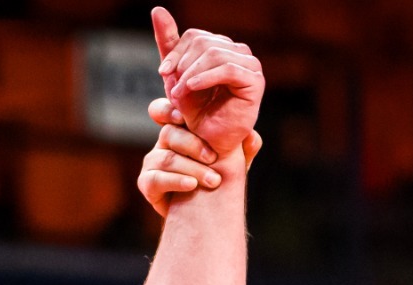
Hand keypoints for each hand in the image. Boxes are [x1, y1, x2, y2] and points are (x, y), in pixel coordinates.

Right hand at [138, 115, 262, 216]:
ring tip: (213, 180)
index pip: (165, 111)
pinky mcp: (147, 183)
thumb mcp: (234, 162)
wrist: (204, 213)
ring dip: (192, 168)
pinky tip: (192, 185)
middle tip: (214, 157)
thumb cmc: (218, 178)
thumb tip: (252, 136)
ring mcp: (153, 163)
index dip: (169, 110)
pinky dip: (176, 181)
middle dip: (193, 145)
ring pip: (167, 158)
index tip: (183, 117)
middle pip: (169, 133)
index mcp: (179, 129)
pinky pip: (157, 179)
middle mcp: (163, 143)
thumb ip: (243, 149)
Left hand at [152, 6, 263, 156]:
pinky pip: (227, 69)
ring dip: (191, 74)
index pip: (195, 36)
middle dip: (183, 65)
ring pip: (214, 54)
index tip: (163, 71)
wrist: (208, 142)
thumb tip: (158, 10)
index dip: (176, 52)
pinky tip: (191, 88)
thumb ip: (169, 43)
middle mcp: (238, 52)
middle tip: (174, 89)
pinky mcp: (255, 81)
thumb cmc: (196, 111)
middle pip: (204, 43)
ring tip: (180, 93)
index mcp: (222, 48)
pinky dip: (205, 77)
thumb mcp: (176, 74)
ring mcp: (249, 65)